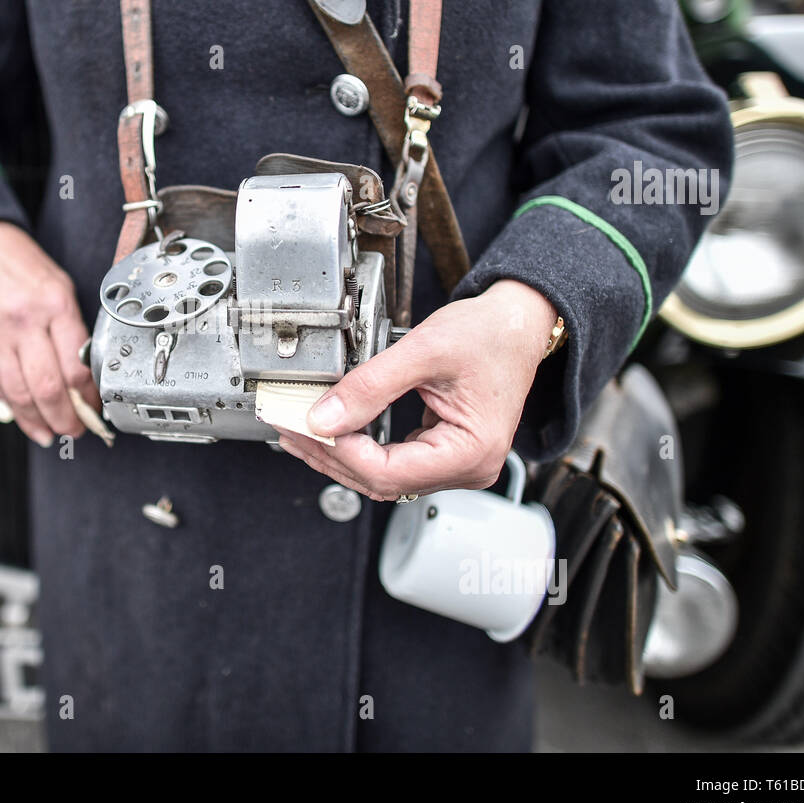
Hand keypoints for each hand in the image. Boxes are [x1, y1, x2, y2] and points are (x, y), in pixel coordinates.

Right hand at [0, 220, 98, 445]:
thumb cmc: (20, 264)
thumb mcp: (59, 284)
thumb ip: (72, 327)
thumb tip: (85, 373)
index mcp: (54, 304)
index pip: (76, 364)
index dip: (90, 395)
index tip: (97, 406)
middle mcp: (24, 323)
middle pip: (48, 387)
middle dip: (67, 418)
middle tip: (78, 429)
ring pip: (21, 394)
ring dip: (41, 422)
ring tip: (56, 432)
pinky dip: (16, 411)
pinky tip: (30, 422)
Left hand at [276, 279, 556, 500]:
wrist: (518, 322)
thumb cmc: (489, 333)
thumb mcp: (423, 351)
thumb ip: (369, 386)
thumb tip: (320, 418)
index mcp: (471, 452)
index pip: (387, 471)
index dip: (338, 451)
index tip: (301, 424)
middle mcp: (467, 469)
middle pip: (379, 480)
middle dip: (327, 453)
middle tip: (285, 425)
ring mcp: (456, 465)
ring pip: (381, 477)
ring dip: (337, 454)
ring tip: (296, 429)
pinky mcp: (444, 454)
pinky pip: (392, 463)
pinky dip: (356, 448)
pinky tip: (328, 432)